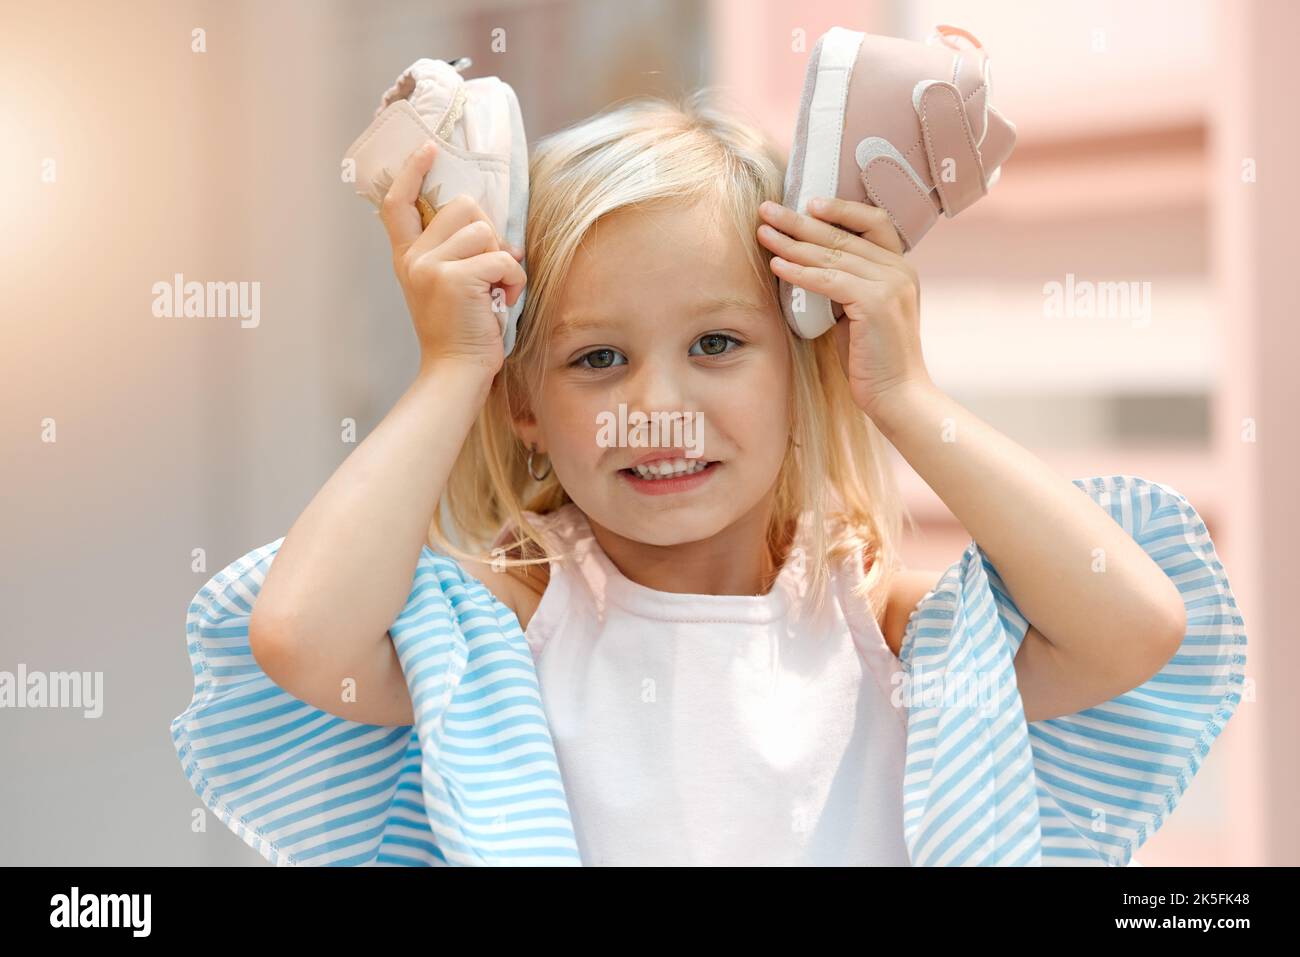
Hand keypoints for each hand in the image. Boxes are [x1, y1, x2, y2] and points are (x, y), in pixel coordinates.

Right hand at [379, 141, 525, 377]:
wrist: (456, 372)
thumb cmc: (461, 331)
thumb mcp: (447, 285)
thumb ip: (455, 252)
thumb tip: (487, 225)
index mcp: (408, 257)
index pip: (397, 203)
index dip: (412, 172)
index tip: (429, 150)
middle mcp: (414, 257)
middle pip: (464, 207)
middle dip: (489, 234)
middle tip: (490, 271)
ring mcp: (431, 267)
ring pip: (485, 231)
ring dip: (503, 261)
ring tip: (495, 292)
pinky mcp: (455, 279)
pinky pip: (501, 259)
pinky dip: (513, 280)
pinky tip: (502, 301)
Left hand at [756, 196, 931, 420]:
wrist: (896, 396)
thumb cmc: (872, 360)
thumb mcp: (858, 313)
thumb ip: (842, 286)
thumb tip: (803, 266)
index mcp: (900, 268)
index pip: (872, 222)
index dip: (840, 208)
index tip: (807, 203)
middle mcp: (899, 269)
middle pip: (843, 234)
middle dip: (799, 220)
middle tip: (767, 209)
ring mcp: (890, 284)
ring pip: (832, 254)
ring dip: (791, 242)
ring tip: (762, 233)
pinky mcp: (876, 302)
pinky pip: (829, 280)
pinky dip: (799, 272)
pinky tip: (777, 266)